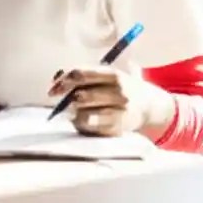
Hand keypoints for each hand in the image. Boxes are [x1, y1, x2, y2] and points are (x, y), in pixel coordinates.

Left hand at [49, 66, 175, 137]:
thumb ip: (83, 74)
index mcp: (113, 75)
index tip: (53, 87)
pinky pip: (91, 128)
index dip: (63, 81)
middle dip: (66, 98)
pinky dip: (80, 124)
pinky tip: (79, 120)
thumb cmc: (118, 88)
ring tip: (72, 110)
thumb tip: (57, 76)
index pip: (81, 75)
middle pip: (81, 95)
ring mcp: (120, 112)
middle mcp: (119, 93)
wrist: (149, 106)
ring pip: (84, 114)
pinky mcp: (117, 128)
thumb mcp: (106, 75)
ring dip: (72, 112)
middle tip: (58, 99)